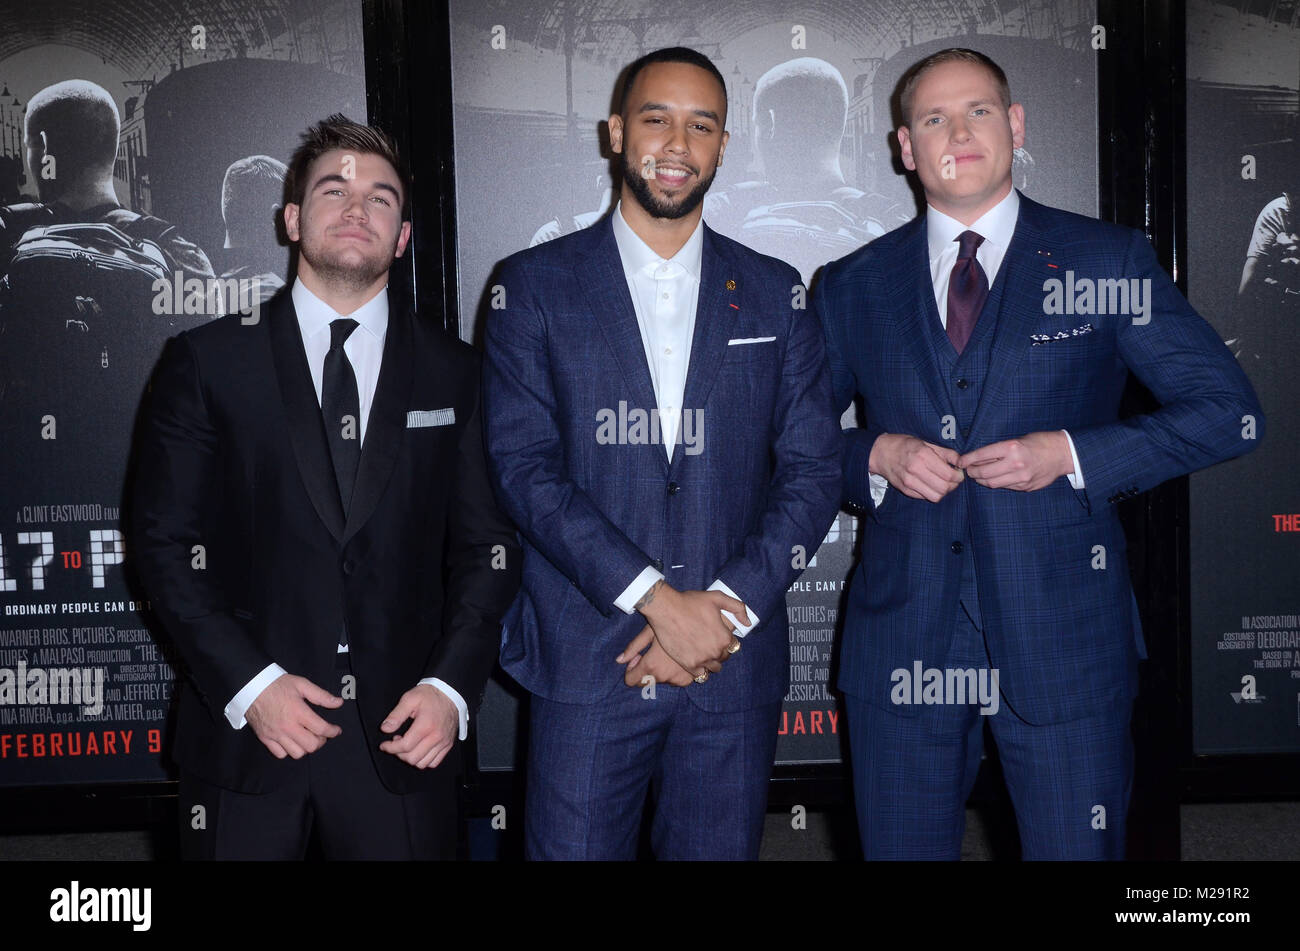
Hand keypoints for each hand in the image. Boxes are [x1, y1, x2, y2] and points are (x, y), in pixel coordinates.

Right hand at [246, 673, 342, 759]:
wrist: (251, 686)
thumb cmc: (277, 684)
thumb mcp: (302, 684)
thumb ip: (321, 695)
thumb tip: (338, 703)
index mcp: (298, 712)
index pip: (321, 729)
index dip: (333, 732)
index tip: (336, 730)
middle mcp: (287, 726)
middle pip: (311, 746)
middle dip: (321, 741)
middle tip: (321, 734)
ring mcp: (275, 734)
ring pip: (297, 753)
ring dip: (306, 748)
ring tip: (307, 738)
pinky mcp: (265, 738)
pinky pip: (280, 754)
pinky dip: (288, 751)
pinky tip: (292, 741)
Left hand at [379, 684, 458, 768]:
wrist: (450, 693)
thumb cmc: (429, 695)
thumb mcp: (410, 699)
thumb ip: (396, 715)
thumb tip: (385, 729)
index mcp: (426, 725)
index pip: (405, 746)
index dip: (390, 748)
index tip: (384, 745)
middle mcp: (436, 737)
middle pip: (413, 758)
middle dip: (399, 754)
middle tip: (396, 742)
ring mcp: (443, 742)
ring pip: (423, 763)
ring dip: (410, 758)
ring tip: (407, 745)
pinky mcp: (448, 745)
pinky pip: (434, 762)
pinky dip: (423, 760)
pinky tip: (418, 750)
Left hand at [617, 625, 693, 686]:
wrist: (697, 624)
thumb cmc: (669, 624)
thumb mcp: (648, 632)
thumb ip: (633, 647)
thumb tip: (619, 660)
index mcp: (651, 666)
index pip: (631, 681)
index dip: (631, 670)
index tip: (637, 658)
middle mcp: (664, 676)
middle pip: (646, 682)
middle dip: (646, 671)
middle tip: (652, 652)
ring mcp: (678, 679)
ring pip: (662, 681)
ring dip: (661, 672)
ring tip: (667, 653)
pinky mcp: (690, 679)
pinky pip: (677, 681)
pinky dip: (675, 672)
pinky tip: (678, 658)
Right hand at [634, 581, 742, 677]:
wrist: (666, 609)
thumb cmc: (690, 602)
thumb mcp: (717, 598)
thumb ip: (737, 608)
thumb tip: (747, 622)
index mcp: (724, 638)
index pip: (733, 646)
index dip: (726, 640)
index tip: (718, 636)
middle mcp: (716, 651)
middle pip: (723, 658)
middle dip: (719, 651)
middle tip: (709, 643)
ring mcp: (702, 660)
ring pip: (714, 668)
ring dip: (711, 662)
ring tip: (702, 652)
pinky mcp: (689, 665)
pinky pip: (700, 675)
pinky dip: (700, 669)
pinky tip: (695, 660)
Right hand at [869, 433, 963, 501]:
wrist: (880, 453)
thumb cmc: (904, 445)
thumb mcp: (925, 442)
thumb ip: (945, 453)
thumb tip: (961, 462)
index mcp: (923, 456)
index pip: (948, 475)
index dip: (958, 477)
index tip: (959, 473)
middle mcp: (916, 470)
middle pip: (944, 488)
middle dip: (953, 485)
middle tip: (953, 479)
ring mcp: (909, 482)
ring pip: (936, 497)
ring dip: (943, 492)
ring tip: (943, 483)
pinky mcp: (905, 490)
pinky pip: (925, 497)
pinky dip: (932, 493)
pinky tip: (931, 484)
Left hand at [958, 431, 1072, 490]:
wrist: (1062, 454)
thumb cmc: (1039, 442)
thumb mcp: (1017, 440)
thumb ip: (998, 450)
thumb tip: (977, 458)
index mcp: (1012, 448)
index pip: (981, 455)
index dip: (967, 460)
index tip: (960, 461)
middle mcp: (1015, 464)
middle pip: (983, 473)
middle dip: (972, 472)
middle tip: (968, 469)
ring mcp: (1021, 478)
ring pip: (992, 483)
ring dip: (982, 479)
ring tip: (979, 475)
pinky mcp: (1025, 487)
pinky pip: (1005, 487)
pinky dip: (997, 482)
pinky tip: (996, 477)